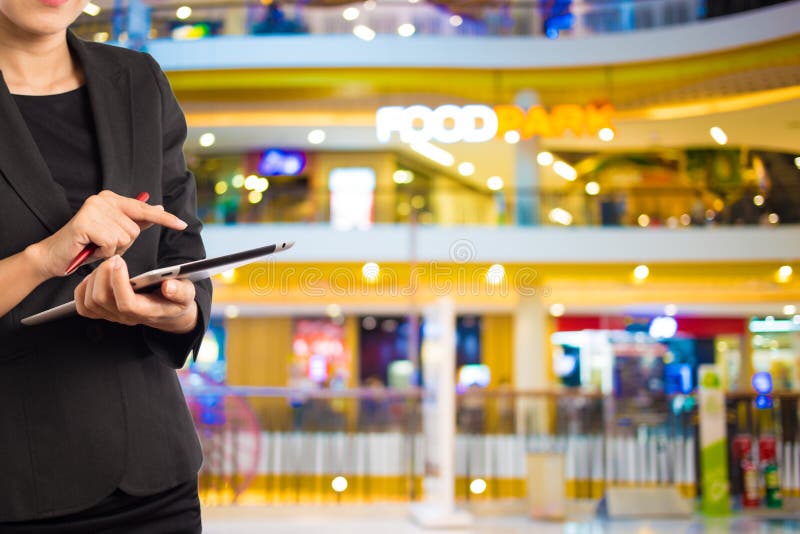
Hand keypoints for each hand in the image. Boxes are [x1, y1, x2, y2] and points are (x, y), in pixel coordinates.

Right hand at [28, 190, 187, 279]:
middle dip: (123, 244)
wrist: (55, 256)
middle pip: (136, 229)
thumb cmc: (86, 245)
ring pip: (126, 238)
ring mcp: (94, 209)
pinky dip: (103, 252)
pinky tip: (91, 249)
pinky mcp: (86, 222)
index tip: (182, 224)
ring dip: (113, 249)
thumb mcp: (115, 233)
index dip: (165, 219)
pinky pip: (112, 243)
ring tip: (96, 246)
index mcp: (111, 199)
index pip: (144, 208)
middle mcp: (103, 199)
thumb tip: (158, 209)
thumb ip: (135, 221)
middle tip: (103, 244)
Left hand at [75, 255, 197, 333]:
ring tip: (108, 264)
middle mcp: (127, 317)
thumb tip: (169, 286)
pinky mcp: (104, 313)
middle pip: (102, 300)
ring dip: (94, 279)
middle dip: (103, 275)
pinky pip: (84, 306)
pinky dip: (83, 289)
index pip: (126, 303)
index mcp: (147, 311)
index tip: (120, 261)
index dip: (119, 282)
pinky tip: (95, 276)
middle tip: (114, 258)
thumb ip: (181, 291)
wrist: (169, 312)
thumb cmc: (177, 300)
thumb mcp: (187, 293)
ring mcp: (114, 316)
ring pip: (90, 301)